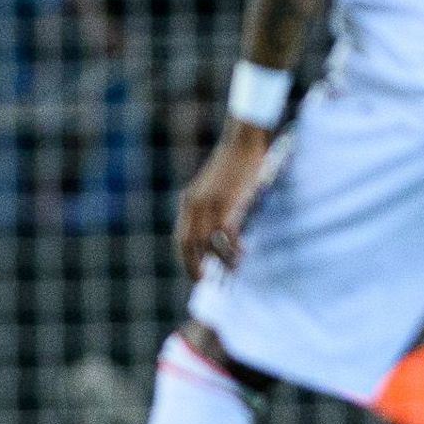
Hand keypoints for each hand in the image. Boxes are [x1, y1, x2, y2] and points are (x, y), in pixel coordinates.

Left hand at [176, 122, 274, 280]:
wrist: (242, 143)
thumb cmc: (234, 164)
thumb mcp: (216, 188)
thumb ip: (211, 207)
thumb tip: (218, 232)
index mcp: (188, 201)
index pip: (181, 237)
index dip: (186, 258)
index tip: (196, 272)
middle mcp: (193, 205)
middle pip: (188, 244)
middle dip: (194, 265)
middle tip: (204, 280)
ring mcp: (209, 204)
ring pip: (207, 242)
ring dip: (220, 259)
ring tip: (232, 268)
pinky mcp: (226, 203)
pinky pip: (226, 234)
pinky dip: (233, 246)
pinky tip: (241, 252)